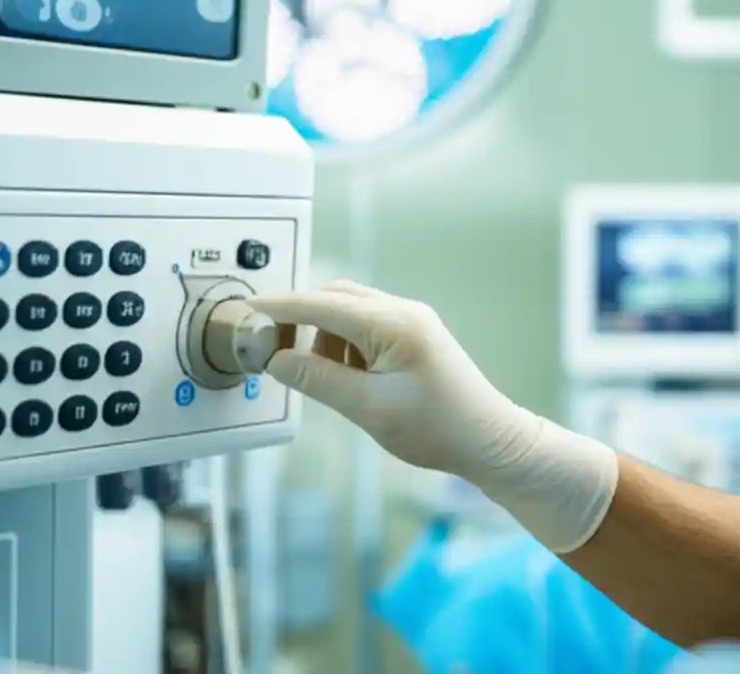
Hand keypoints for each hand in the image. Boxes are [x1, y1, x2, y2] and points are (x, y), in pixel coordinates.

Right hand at [250, 281, 618, 552]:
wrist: (489, 441)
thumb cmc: (438, 428)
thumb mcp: (367, 409)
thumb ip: (317, 380)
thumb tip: (277, 360)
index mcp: (394, 324)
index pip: (322, 304)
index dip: (281, 307)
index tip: (250, 311)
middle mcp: (403, 312)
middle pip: (334, 297)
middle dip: (302, 320)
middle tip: (276, 350)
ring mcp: (411, 321)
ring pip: (348, 311)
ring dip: (325, 337)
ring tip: (327, 381)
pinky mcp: (413, 335)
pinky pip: (366, 326)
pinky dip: (345, 346)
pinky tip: (350, 380)